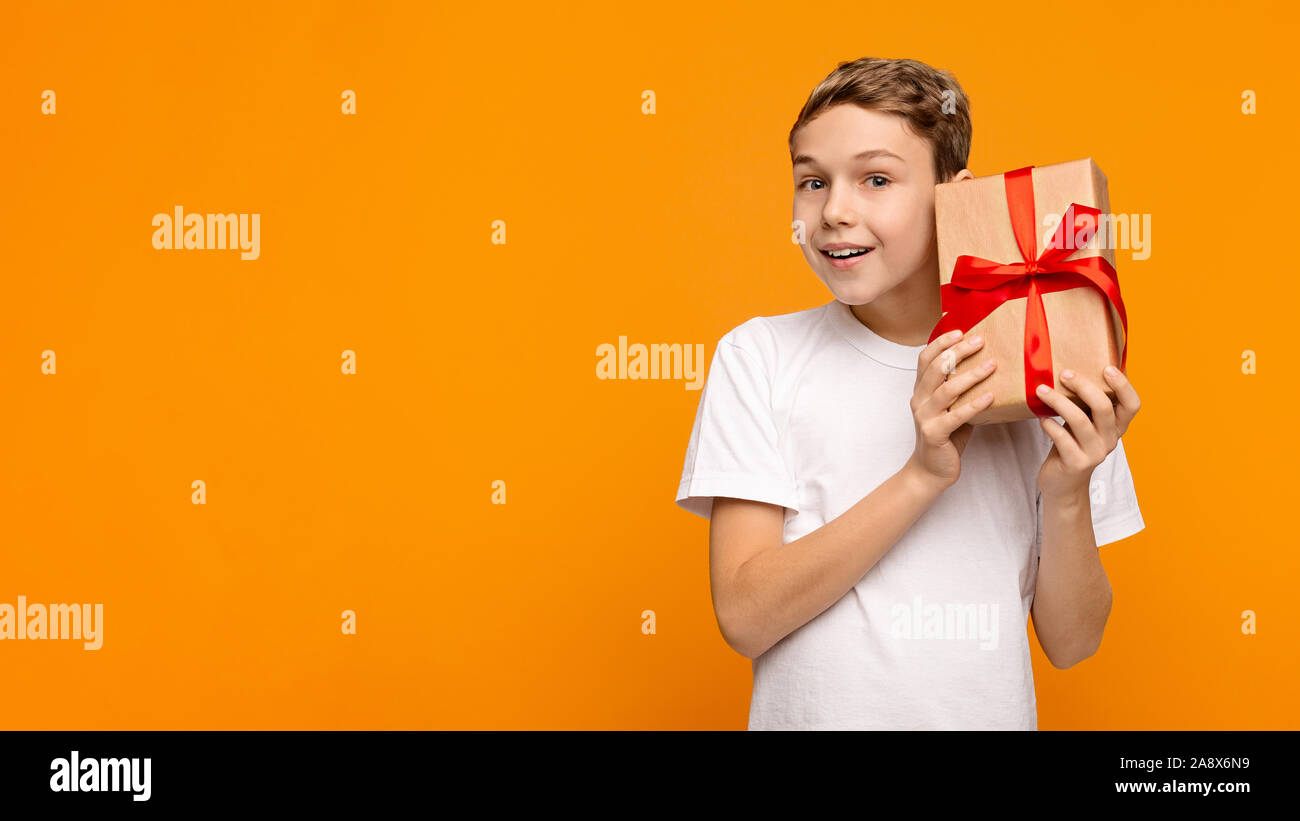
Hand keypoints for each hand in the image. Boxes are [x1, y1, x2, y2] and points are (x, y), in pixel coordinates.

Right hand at [905, 328, 996, 489]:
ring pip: (946, 389)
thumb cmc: (947, 435)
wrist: (931, 470)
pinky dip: (974, 404)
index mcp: (921, 390)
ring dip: (970, 375)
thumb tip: (989, 363)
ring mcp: (925, 417)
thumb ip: (960, 387)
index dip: (940, 341)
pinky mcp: (935, 433)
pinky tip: (990, 396)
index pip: (925, 358)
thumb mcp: (952, 406)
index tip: (960, 328)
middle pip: (936, 368)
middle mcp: (919, 400)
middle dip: (958, 351)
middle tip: (981, 340)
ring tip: (992, 365)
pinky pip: (956, 416)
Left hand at [1035, 365, 1141, 499]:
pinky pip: (1062, 439)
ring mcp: (1094, 453)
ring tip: (1042, 390)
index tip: (1107, 368)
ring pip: (1079, 421)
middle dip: (1083, 386)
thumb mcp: (1085, 423)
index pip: (1132, 405)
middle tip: (1064, 373)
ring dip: (1059, 401)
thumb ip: (1087, 404)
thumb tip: (1071, 369)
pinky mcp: (1076, 463)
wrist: (1063, 484)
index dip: (1124, 385)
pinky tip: (1041, 418)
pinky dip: (1050, 425)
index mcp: (1117, 427)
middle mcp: (1110, 439)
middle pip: (1103, 407)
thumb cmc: (1072, 444)